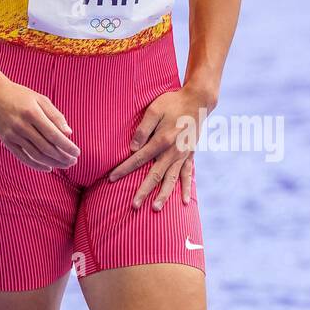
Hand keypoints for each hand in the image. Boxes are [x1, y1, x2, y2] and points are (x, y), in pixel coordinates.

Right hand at [0, 79, 79, 171]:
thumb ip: (55, 116)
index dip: (67, 146)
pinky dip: (36, 165)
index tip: (77, 152)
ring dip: (53, 163)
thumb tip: (69, 134)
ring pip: (36, 155)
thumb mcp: (40, 99)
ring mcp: (13, 135)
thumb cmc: (21, 96)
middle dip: (62, 157)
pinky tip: (48, 168)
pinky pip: (23, 157)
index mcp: (32, 113)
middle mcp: (21, 126)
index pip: (54, 135)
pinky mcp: (7, 141)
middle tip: (73, 161)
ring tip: (65, 165)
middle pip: (46, 147)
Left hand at [108, 86, 205, 208]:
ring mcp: (183, 155)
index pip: (138, 159)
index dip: (124, 169)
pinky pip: (188, 175)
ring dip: (164, 195)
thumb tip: (133, 148)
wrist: (198, 101)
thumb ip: (142, 129)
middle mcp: (173, 151)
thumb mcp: (154, 110)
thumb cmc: (172, 103)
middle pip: (155, 175)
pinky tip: (184, 202)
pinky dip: (186, 188)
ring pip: (172, 179)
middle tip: (134, 206)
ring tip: (155, 208)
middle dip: (144, 191)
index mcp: (162, 140)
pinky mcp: (190, 155)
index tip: (112, 179)